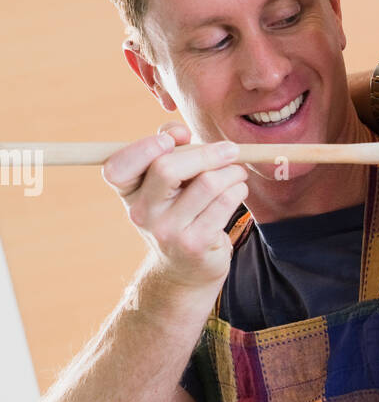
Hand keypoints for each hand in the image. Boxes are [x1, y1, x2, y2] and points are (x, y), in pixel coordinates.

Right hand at [101, 121, 246, 291]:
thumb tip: (178, 131)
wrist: (186, 270)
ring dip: (231, 172)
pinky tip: (238, 190)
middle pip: (167, 168)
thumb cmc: (178, 212)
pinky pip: (224, 203)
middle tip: (231, 151)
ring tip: (238, 172)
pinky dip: (238, 189)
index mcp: (128, 193)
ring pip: (206, 184)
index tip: (172, 140)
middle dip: (206, 153)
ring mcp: (167, 232)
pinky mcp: (195, 244)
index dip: (143, 148)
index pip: (117, 167)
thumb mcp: (165, 182)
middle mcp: (142, 213)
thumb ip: (167, 147)